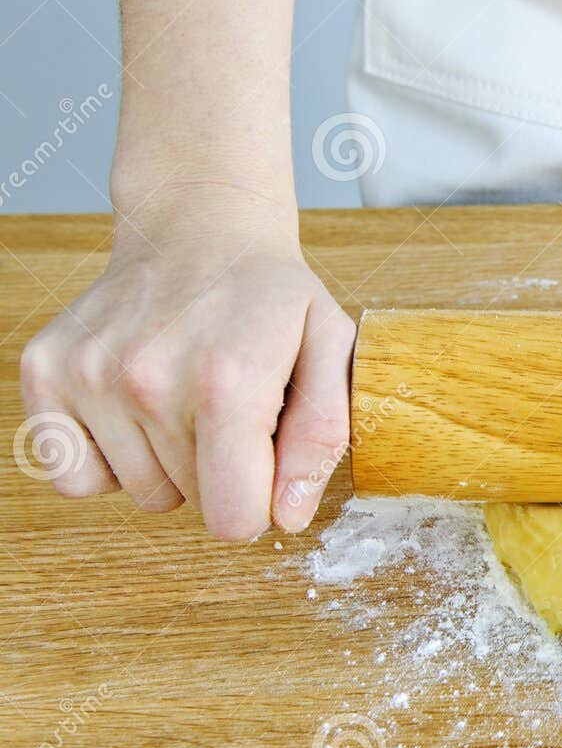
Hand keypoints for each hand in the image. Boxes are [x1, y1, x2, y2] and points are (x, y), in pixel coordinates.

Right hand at [18, 192, 354, 540]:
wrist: (198, 230)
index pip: (233, 518)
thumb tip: (287, 515)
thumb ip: (321, 435)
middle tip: (232, 406)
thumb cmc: (270, 296)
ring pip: (139, 493)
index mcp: (229, 379)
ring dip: (170, 461)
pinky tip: (139, 408)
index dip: (260, 502)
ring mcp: (89, 374)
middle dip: (222, 471)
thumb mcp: (330, 348)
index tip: (267, 459)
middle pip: (192, 504)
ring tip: (189, 396)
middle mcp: (148, 379)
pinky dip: (108, 458)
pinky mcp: (45, 370)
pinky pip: (73, 475)